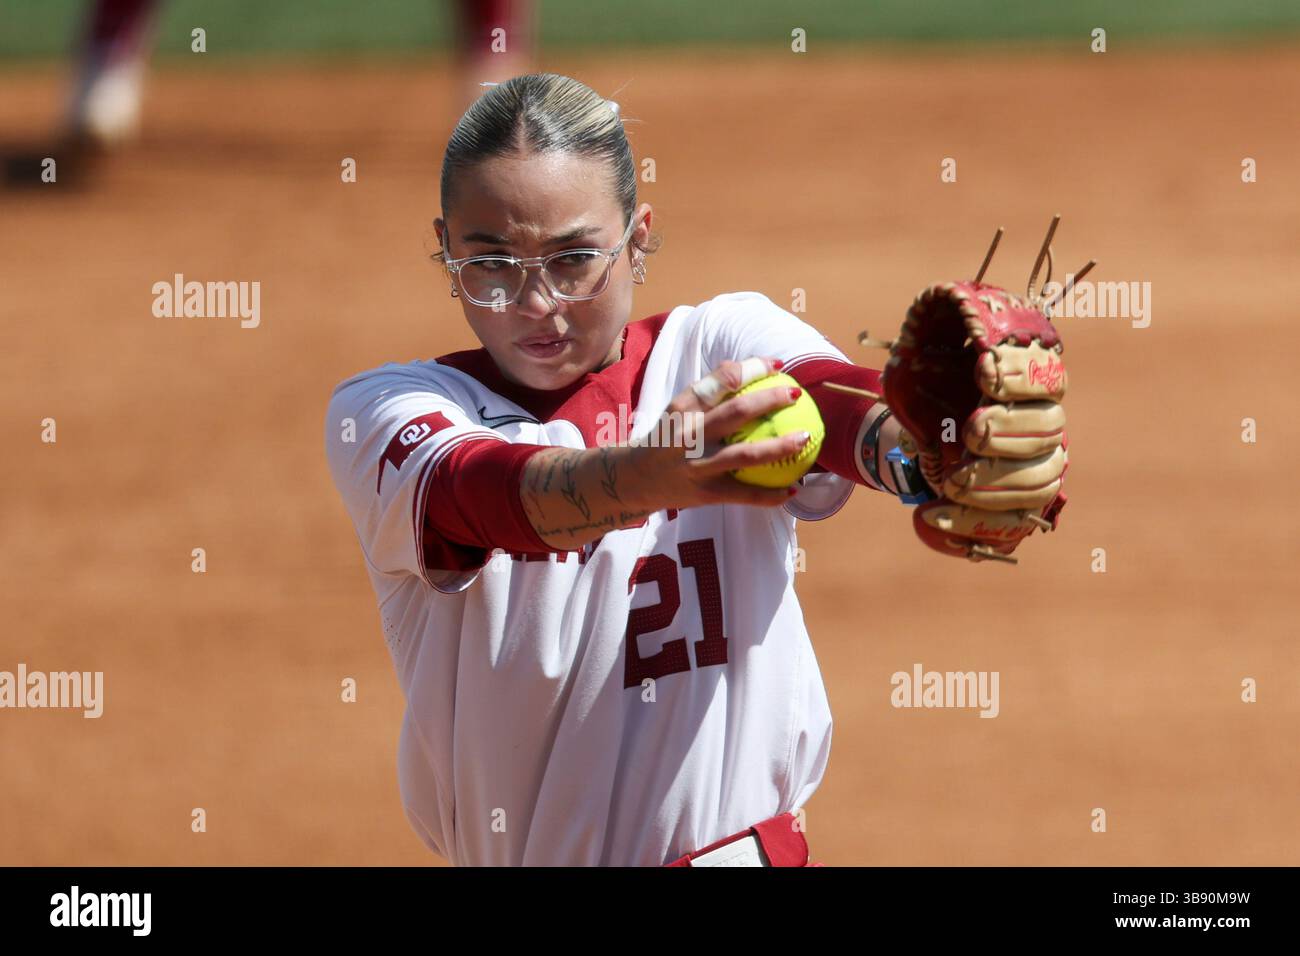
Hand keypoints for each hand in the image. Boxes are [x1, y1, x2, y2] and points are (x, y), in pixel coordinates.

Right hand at [625, 356, 810, 510]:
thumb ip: (707, 392)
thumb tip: (737, 366)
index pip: (721, 379)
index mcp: (682, 408)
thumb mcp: (677, 411)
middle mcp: (688, 435)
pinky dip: (770, 495)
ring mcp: (696, 466)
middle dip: (770, 400)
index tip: (777, 365)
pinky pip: (743, 494)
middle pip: (736, 413)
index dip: (753, 368)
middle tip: (796, 393)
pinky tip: (793, 489)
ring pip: (744, 455)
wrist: (631, 480)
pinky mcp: (704, 494)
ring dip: (780, 446)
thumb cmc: (664, 439)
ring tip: (806, 437)